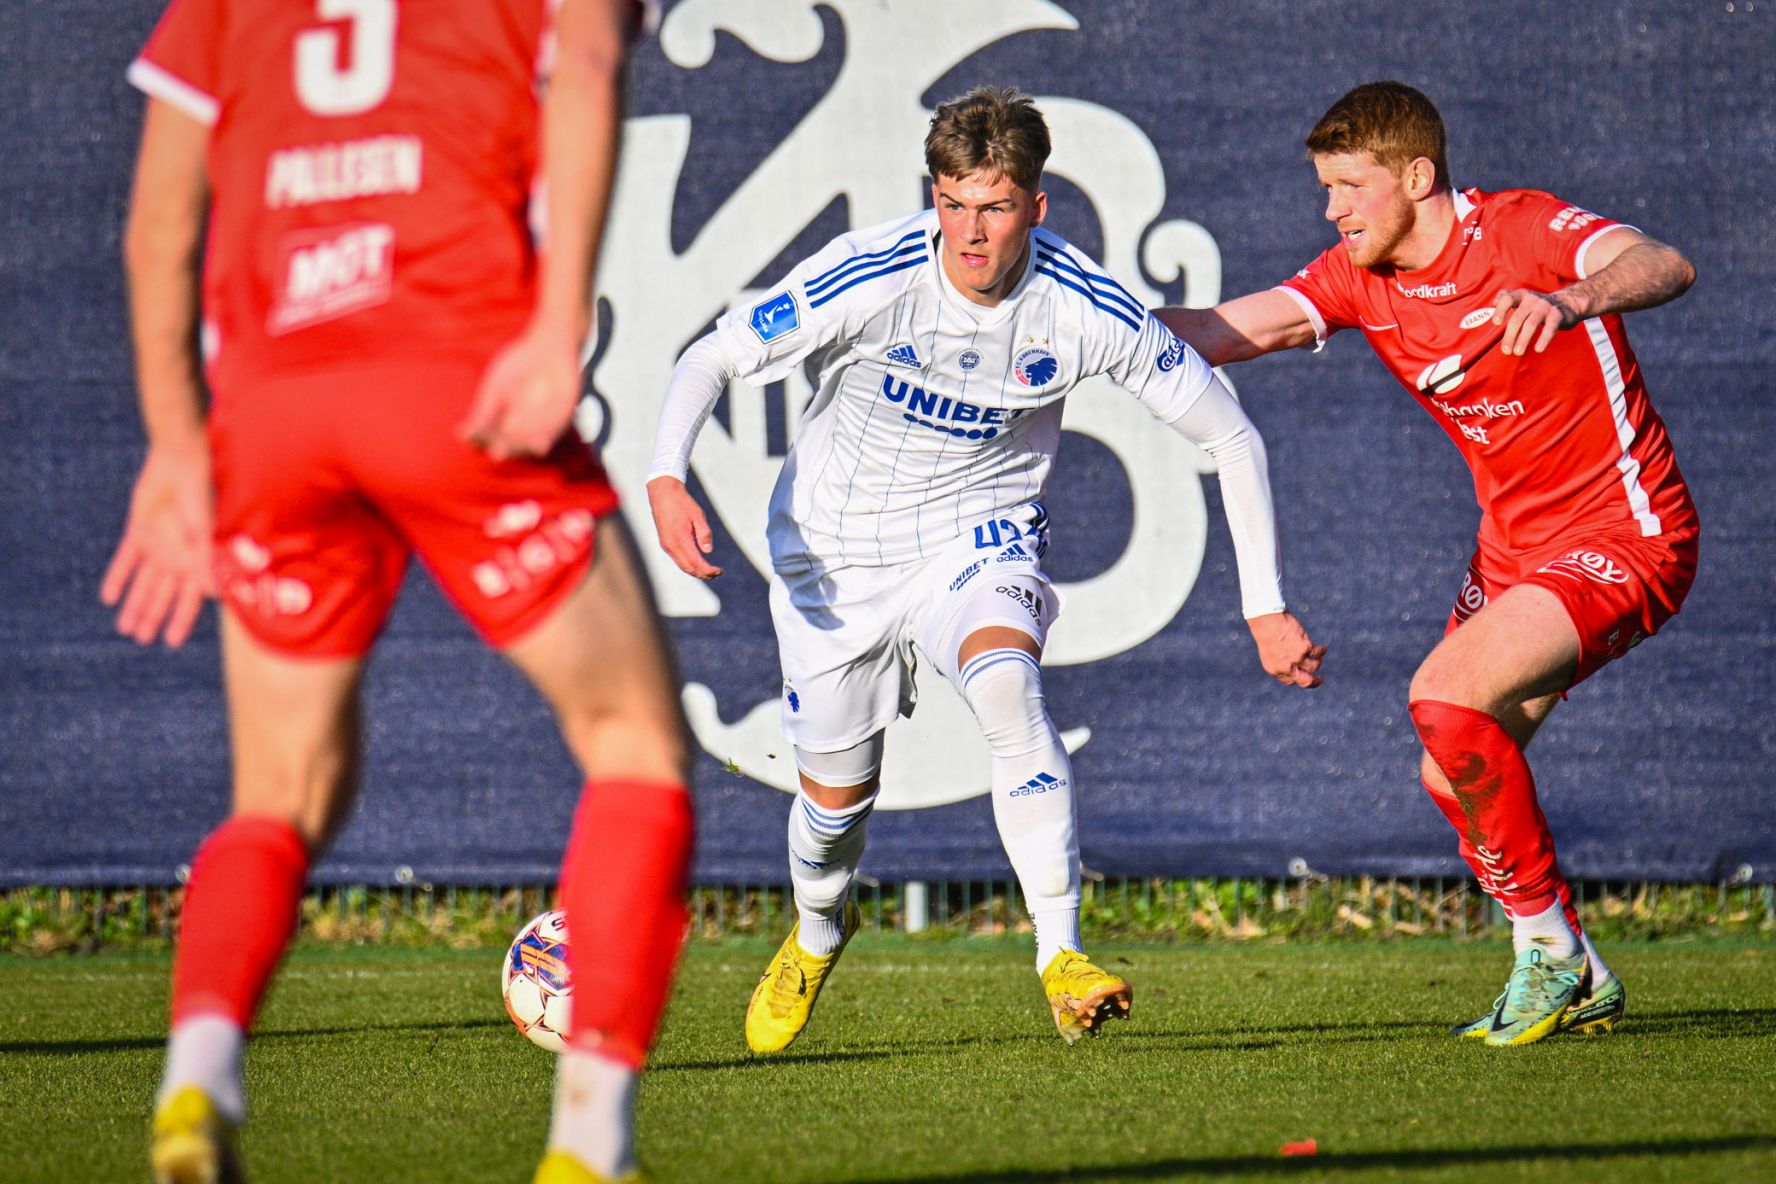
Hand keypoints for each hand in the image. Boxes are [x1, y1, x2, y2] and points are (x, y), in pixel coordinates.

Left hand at [100, 439, 214, 646]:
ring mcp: (159, 544)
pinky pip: (126, 559)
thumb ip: (209, 562)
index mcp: (200, 560)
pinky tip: (108, 598)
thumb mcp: (209, 531)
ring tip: (124, 627)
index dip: (181, 620)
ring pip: (144, 582)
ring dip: (135, 604)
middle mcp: (180, 556)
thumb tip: (212, 597)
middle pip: (164, 594)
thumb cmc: (204, 495)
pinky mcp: (139, 530)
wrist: (181, 461)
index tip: (171, 642)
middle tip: (141, 639)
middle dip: (153, 616)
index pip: (190, 598)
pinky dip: (118, 577)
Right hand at [460, 320, 583, 459]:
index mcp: (497, 417)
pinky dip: (544, 442)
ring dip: (522, 448)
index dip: (478, 437)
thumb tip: (463, 433)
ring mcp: (536, 426)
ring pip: (527, 443)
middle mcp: (515, 426)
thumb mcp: (496, 384)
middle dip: (502, 448)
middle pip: (507, 442)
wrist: (550, 348)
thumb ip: (484, 409)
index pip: (485, 432)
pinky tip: (539, 444)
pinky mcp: (557, 423)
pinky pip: (549, 436)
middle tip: (496, 453)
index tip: (468, 437)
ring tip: (516, 447)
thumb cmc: (518, 363)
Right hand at [646, 475, 721, 578]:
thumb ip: (703, 533)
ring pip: (682, 565)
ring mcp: (666, 545)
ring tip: (710, 572)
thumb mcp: (697, 515)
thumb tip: (708, 551)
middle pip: (689, 568)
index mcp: (680, 539)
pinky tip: (698, 563)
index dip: (708, 570)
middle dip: (703, 574)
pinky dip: (688, 565)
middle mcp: (671, 545)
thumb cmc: (682, 503)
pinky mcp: (665, 543)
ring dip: (696, 571)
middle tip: (718, 573)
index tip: (720, 571)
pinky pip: (677, 559)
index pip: (696, 562)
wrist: (663, 493)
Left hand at [1246, 610, 1324, 688]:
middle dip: (1314, 682)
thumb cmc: (1266, 633)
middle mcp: (1286, 667)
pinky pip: (1318, 652)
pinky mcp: (1306, 647)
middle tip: (1319, 680)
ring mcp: (1297, 658)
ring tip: (1318, 656)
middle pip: (1306, 681)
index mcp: (1274, 670)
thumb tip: (1294, 665)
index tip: (1302, 674)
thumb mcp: (1268, 652)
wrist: (1266, 621)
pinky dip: (1322, 651)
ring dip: (1318, 662)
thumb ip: (1279, 661)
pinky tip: (1322, 648)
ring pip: (1314, 666)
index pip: (1290, 681)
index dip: (1297, 678)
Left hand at [1489, 288, 1577, 355]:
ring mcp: (1545, 307)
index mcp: (1521, 295)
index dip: (1500, 310)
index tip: (1496, 324)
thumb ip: (1507, 299)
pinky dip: (1543, 339)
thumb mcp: (1523, 299)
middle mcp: (1532, 299)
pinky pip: (1550, 328)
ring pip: (1531, 324)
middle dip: (1510, 336)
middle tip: (1506, 351)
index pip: (1508, 299)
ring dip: (1523, 339)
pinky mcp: (1557, 315)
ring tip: (1518, 352)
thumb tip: (1493, 302)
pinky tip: (1538, 349)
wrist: (1568, 302)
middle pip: (1517, 318)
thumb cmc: (1538, 305)